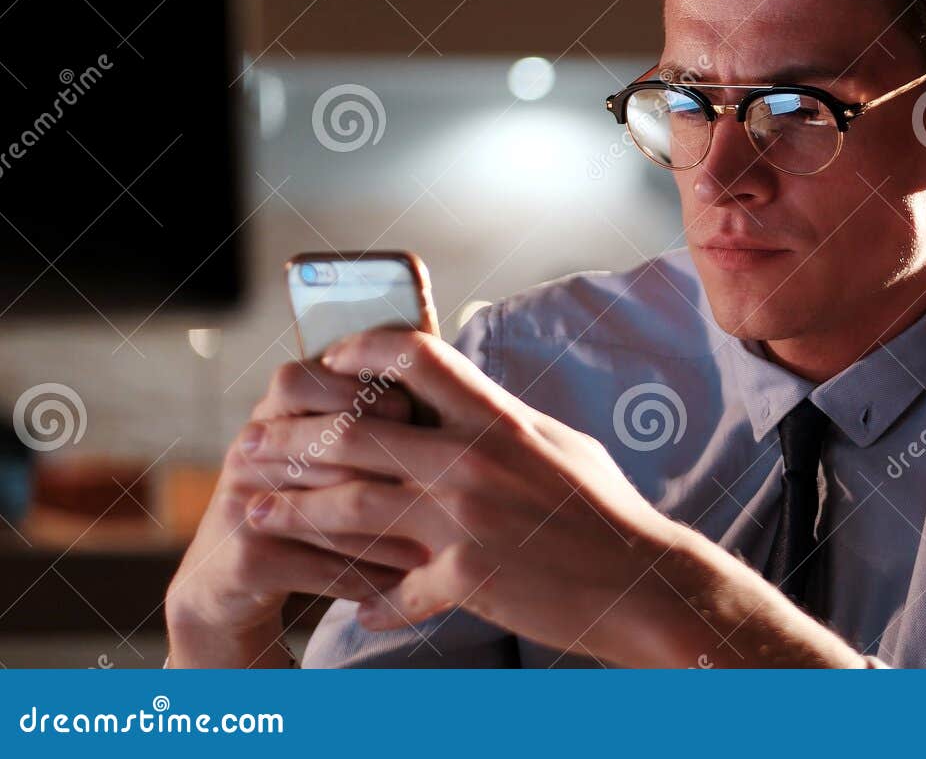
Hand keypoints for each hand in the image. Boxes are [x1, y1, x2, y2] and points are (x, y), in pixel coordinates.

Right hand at [163, 359, 424, 667]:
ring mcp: (237, 506)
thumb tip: (429, 339)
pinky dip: (368, 576)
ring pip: (329, 512)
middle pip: (321, 448)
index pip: (297, 381)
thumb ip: (367, 406)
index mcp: (269, 416)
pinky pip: (321, 567)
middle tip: (439, 485)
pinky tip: (404, 582)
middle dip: (385, 467)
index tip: (408, 410)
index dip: (353, 391)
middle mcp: (246, 454)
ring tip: (436, 547)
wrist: (230, 581)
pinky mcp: (243, 562)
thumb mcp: (326, 450)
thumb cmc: (308, 502)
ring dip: (390, 532)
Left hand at [242, 329, 864, 667]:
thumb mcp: (561, 446)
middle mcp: (475, 460)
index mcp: (499, 418)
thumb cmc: (609, 513)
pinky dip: (368, 598)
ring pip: (352, 503)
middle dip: (292, 439)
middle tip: (250, 444)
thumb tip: (467, 402)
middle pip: (358, 432)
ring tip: (252, 511)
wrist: (643, 582)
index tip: (326, 362)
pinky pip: (395, 586)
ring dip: (292, 508)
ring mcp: (465, 519)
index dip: (362, 352)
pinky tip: (347, 605)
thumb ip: (504, 423)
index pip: (417, 357)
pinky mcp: (465, 577)